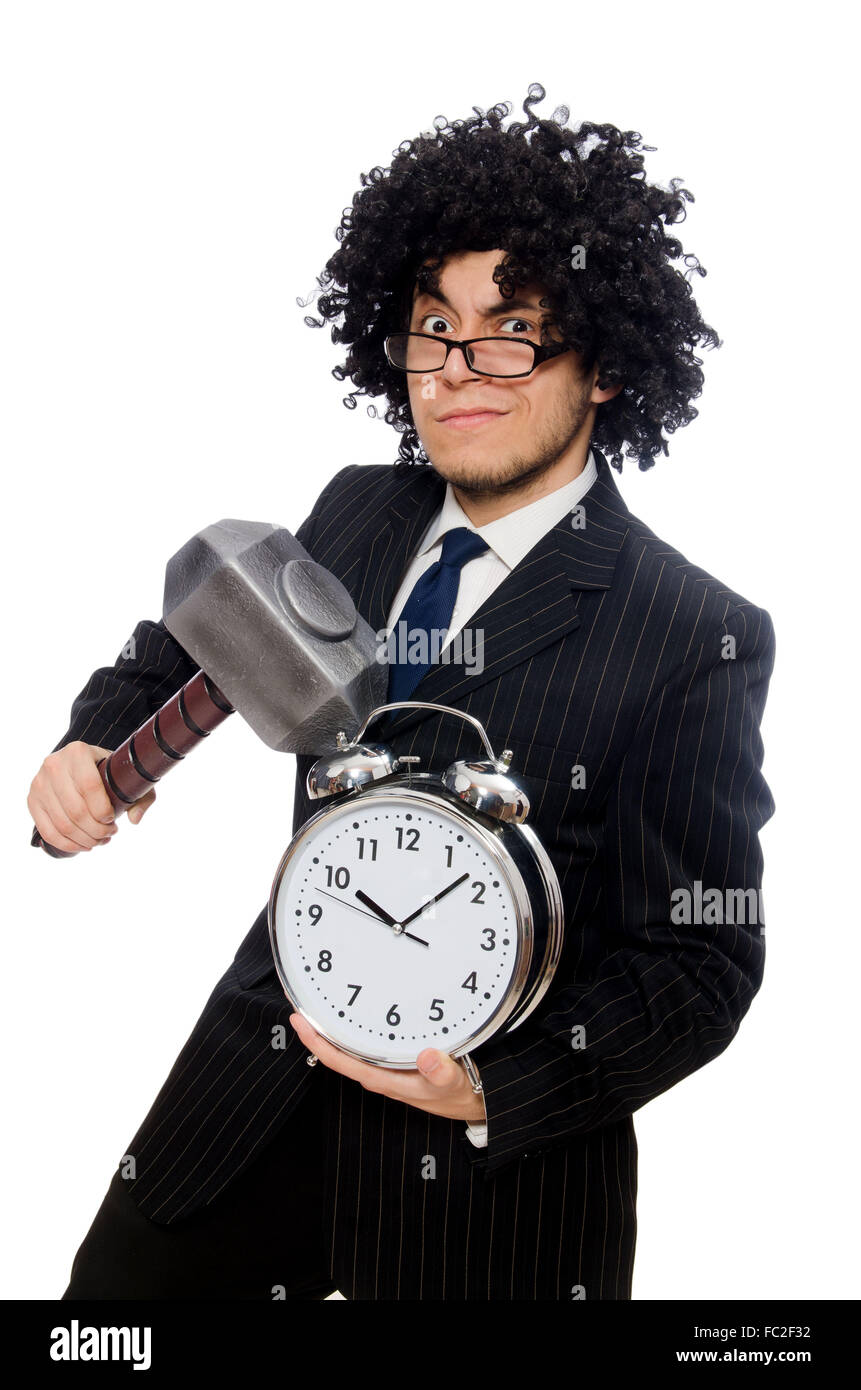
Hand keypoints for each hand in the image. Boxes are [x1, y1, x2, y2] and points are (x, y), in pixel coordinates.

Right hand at [28, 741, 154, 852]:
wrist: (80, 763)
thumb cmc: (108, 770)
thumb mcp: (129, 776)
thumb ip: (141, 796)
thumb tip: (134, 819)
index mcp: (78, 752)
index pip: (90, 787)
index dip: (104, 810)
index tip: (114, 819)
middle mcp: (53, 764)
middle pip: (76, 810)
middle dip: (96, 830)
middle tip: (109, 834)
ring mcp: (39, 783)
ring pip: (62, 824)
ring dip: (84, 840)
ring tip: (99, 840)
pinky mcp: (32, 800)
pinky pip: (47, 831)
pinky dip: (67, 845)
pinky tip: (83, 845)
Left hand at [288, 1013, 486, 1125]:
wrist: (471, 1102)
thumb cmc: (458, 1094)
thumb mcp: (455, 1083)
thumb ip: (442, 1072)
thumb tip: (427, 1058)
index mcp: (384, 1079)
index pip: (339, 1060)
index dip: (315, 1041)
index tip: (299, 1020)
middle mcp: (378, 1072)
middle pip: (336, 1050)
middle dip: (315, 1028)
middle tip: (298, 1000)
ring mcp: (383, 1067)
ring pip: (347, 1046)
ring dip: (329, 1026)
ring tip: (315, 1000)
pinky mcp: (392, 1059)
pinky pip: (362, 1042)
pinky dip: (349, 1026)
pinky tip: (346, 1010)